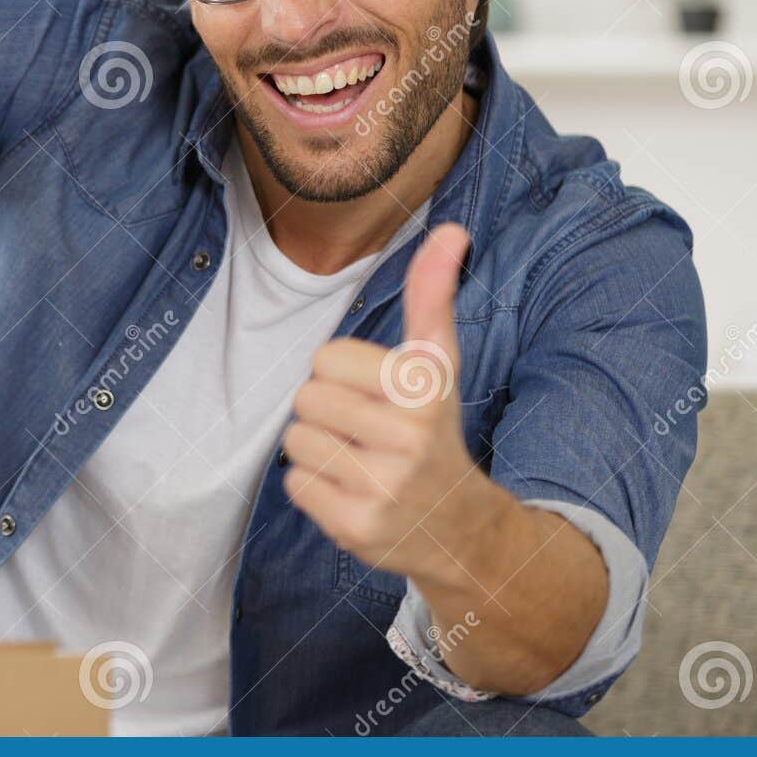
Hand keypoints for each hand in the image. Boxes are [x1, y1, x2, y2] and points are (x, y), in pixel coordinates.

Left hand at [282, 222, 508, 588]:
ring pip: (296, 441)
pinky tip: (353, 492)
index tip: (375, 394)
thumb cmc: (433, 430)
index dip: (340, 373)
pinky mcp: (358, 528)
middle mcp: (408, 437)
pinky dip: (315, 488)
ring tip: (360, 460)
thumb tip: (450, 229)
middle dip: (327, 412)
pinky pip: (295, 485)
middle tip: (365, 432)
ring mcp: (384, 486)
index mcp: (422, 387)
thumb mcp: (438, 363)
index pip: (324, 358)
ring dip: (318, 450)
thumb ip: (433, 295)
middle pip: (305, 399)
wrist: (460, 528)